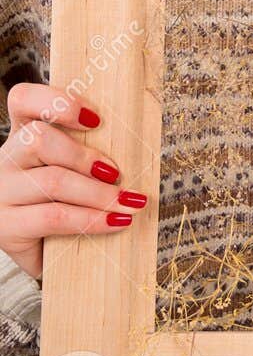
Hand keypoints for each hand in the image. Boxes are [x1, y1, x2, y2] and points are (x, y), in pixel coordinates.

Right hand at [0, 83, 147, 281]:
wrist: (41, 255)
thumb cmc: (62, 204)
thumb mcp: (71, 171)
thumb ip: (88, 151)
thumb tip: (136, 144)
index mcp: (20, 136)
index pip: (23, 100)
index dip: (57, 102)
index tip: (96, 120)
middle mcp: (5, 159)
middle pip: (39, 139)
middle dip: (85, 157)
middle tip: (116, 173)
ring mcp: (2, 193)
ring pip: (53, 180)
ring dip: (99, 193)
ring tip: (128, 202)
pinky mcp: (5, 227)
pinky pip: (54, 217)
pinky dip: (92, 219)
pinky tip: (116, 222)